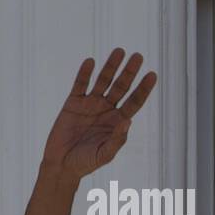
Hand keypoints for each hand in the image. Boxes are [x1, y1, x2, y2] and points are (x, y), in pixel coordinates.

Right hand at [41, 49, 156, 181]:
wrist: (62, 163)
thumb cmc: (87, 162)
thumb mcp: (105, 154)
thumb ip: (117, 139)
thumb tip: (128, 121)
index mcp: (118, 121)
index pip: (134, 101)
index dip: (143, 89)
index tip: (152, 75)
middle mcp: (107, 109)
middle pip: (121, 87)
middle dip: (129, 72)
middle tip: (138, 56)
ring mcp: (90, 104)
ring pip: (103, 81)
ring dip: (111, 67)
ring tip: (119, 51)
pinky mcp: (73, 102)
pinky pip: (80, 84)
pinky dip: (85, 73)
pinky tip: (91, 62)